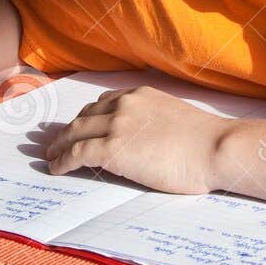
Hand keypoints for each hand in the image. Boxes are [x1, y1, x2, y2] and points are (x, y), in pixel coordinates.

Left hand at [44, 87, 230, 193]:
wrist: (215, 148)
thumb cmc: (206, 141)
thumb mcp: (175, 118)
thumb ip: (155, 121)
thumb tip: (148, 140)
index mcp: (141, 95)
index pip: (104, 102)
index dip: (89, 116)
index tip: (81, 125)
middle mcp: (125, 104)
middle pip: (86, 116)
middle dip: (68, 129)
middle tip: (56, 141)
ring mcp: (117, 125)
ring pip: (76, 132)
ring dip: (60, 144)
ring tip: (51, 156)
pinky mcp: (112, 149)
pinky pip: (77, 153)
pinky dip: (62, 160)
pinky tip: (56, 168)